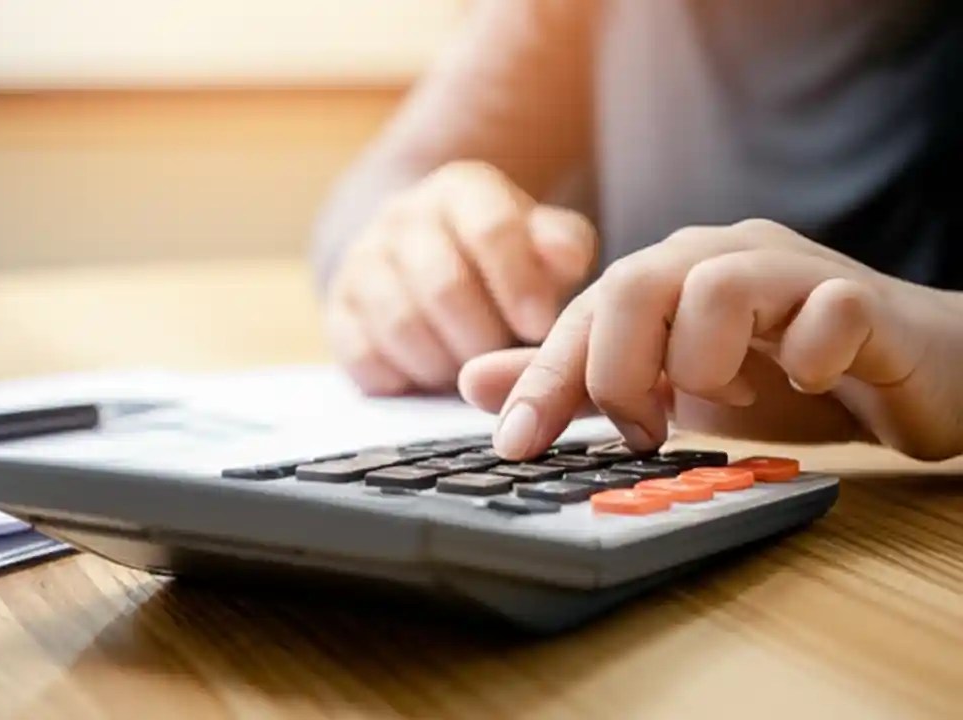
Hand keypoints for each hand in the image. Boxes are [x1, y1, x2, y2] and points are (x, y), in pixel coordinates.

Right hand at [323, 161, 596, 394]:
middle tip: (504, 363)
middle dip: (482, 337)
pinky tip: (428, 375)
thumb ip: (561, 246)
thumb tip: (564, 258)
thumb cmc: (500, 260)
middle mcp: (403, 216)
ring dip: (444, 362)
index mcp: (460, 190)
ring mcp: (363, 260)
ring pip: (399, 324)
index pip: (490, 229)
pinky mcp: (338, 308)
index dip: (518, 284)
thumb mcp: (542, 243)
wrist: (424, 257)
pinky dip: (401, 377)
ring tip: (469, 372)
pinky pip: (362, 355)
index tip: (538, 328)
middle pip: (442, 285)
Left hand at [459, 219, 962, 461]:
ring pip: (720, 287)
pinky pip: (831, 309)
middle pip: (635, 284)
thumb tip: (470, 380)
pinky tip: (808, 382)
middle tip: (642, 429)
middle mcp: (723, 258)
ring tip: (725, 400)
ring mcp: (796, 274)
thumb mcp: (661, 385)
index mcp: (669, 274)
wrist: (907, 366)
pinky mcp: (866, 302)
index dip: (542, 379)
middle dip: (620, 370)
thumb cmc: (780, 372)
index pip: (583, 312)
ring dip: (704, 361)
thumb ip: (574, 381)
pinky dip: (809, 355)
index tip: (515, 444)